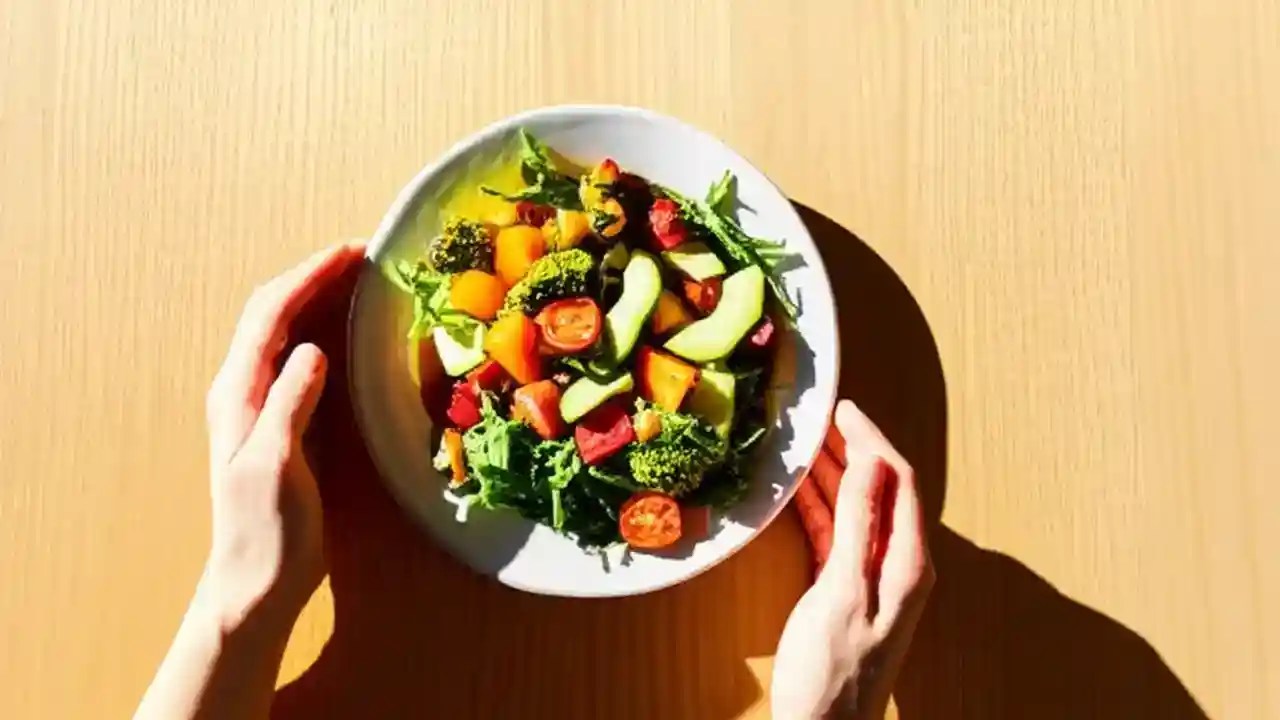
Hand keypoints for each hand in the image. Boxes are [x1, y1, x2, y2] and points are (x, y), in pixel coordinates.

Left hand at [201, 242, 363, 622]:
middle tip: (364, 254)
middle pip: (274, 309)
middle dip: (315, 274)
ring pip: (285, 328)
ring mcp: (258, 401)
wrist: (255, 580)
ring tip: (362, 277)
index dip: (309, 275)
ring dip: (318, 295)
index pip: (270, 313)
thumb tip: (313, 350)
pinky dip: (324, 327)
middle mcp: (242, 386)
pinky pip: (298, 354)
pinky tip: (351, 328)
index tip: (353, 251)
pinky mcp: (280, 418)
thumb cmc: (266, 530)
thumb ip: (290, 405)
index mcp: (237, 392)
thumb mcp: (278, 466)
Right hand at [772, 400, 934, 719]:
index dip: (872, 439)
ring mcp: (875, 577)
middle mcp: (899, 564)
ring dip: (834, 473)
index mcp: (908, 562)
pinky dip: (820, 506)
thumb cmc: (831, 671)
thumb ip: (859, 526)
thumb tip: (872, 463)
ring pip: (858, 508)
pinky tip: (797, 489)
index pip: (899, 480)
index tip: (842, 408)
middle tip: (819, 416)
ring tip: (805, 441)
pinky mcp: (849, 589)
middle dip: (853, 448)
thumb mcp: (843, 592)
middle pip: (882, 489)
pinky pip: (839, 533)